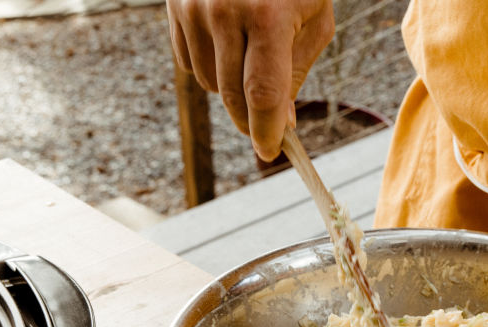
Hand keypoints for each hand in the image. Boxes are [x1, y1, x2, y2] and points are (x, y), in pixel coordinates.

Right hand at [168, 0, 333, 159]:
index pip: (262, 95)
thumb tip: (283, 124)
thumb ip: (296, 73)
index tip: (271, 152)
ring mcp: (193, 8)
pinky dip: (211, 69)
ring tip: (252, 64)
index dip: (266, 131)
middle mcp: (224, 12)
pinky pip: (189, 64)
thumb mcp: (313, 19)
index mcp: (267, 16)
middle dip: (251, 121)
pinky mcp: (173, 7)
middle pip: (233, 96)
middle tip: (266, 130)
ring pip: (210, 84)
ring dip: (232, 90)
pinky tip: (229, 47)